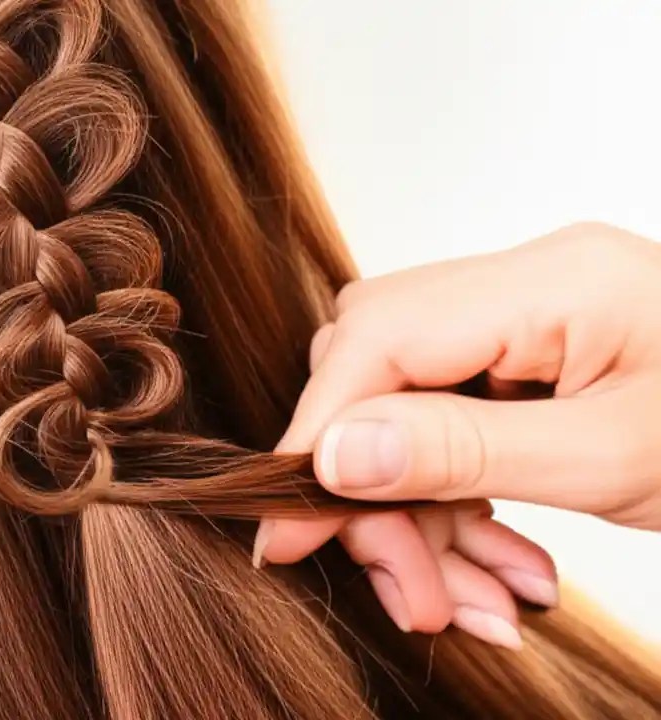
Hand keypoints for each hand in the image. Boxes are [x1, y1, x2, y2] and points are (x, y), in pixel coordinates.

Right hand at [256, 222, 660, 648]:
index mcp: (554, 279)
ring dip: (428, 524)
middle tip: (414, 599)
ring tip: (475, 608)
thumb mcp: (612, 460)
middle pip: (383, 383)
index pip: (380, 339)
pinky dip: (464, 512)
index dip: (318, 434)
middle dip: (386, 501)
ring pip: (410, 419)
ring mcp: (528, 325)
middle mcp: (525, 287)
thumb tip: (330, 454)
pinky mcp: (533, 368)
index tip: (288, 529)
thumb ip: (463, 450)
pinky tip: (504, 572)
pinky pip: (456, 433)